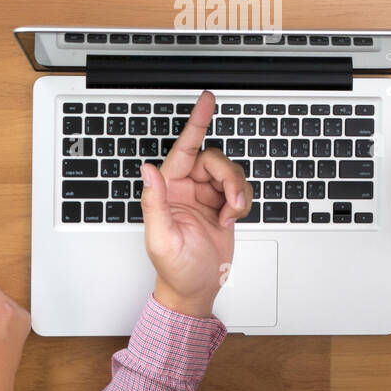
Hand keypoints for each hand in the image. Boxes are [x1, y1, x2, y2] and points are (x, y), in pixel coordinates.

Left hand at [141, 89, 250, 317]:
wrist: (196, 289)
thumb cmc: (174, 269)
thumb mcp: (161, 238)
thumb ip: (154, 202)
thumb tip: (147, 170)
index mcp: (169, 189)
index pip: (183, 147)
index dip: (196, 122)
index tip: (207, 100)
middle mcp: (187, 187)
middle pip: (214, 160)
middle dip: (228, 177)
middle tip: (232, 202)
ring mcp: (206, 196)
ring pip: (230, 173)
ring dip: (237, 191)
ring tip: (231, 214)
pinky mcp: (223, 206)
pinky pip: (241, 189)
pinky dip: (243, 202)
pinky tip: (231, 219)